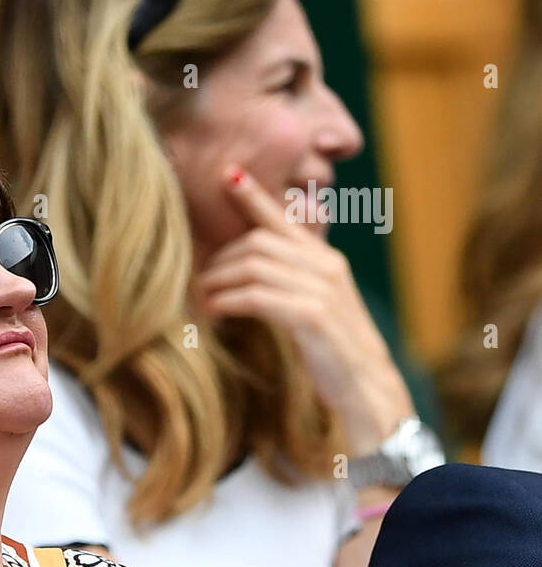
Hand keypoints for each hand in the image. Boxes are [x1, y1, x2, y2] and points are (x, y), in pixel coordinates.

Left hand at [194, 166, 413, 454]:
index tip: (228, 175)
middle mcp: (326, 267)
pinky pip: (256, 295)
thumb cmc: (333, 353)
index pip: (283, 220)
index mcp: (326, 262)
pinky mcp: (311, 315)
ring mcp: (321, 289)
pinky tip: (215, 312)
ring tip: (203, 301)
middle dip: (220, 260)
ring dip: (218, 282)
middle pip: (256, 244)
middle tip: (199, 282)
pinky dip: (228, 301)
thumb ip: (286, 285)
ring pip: (252, 266)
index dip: (254, 196)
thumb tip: (243, 276)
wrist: (367, 390)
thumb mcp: (310, 309)